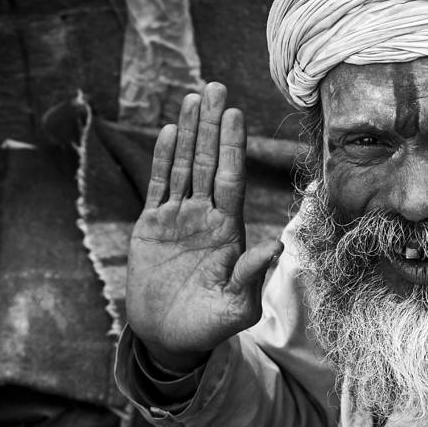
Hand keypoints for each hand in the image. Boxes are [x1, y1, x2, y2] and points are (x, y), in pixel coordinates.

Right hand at [126, 83, 283, 371]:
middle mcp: (205, 216)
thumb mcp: (236, 307)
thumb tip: (276, 246)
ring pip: (183, 166)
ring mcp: (178, 218)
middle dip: (211, 126)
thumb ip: (252, 275)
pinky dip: (161, 159)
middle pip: (208, 162)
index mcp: (229, 230)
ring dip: (187, 133)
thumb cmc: (209, 326)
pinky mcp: (151, 226)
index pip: (231, 179)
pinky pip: (157, 186)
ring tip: (192, 98)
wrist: (170, 339)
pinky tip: (166, 132)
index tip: (234, 113)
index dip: (232, 146)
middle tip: (214, 87)